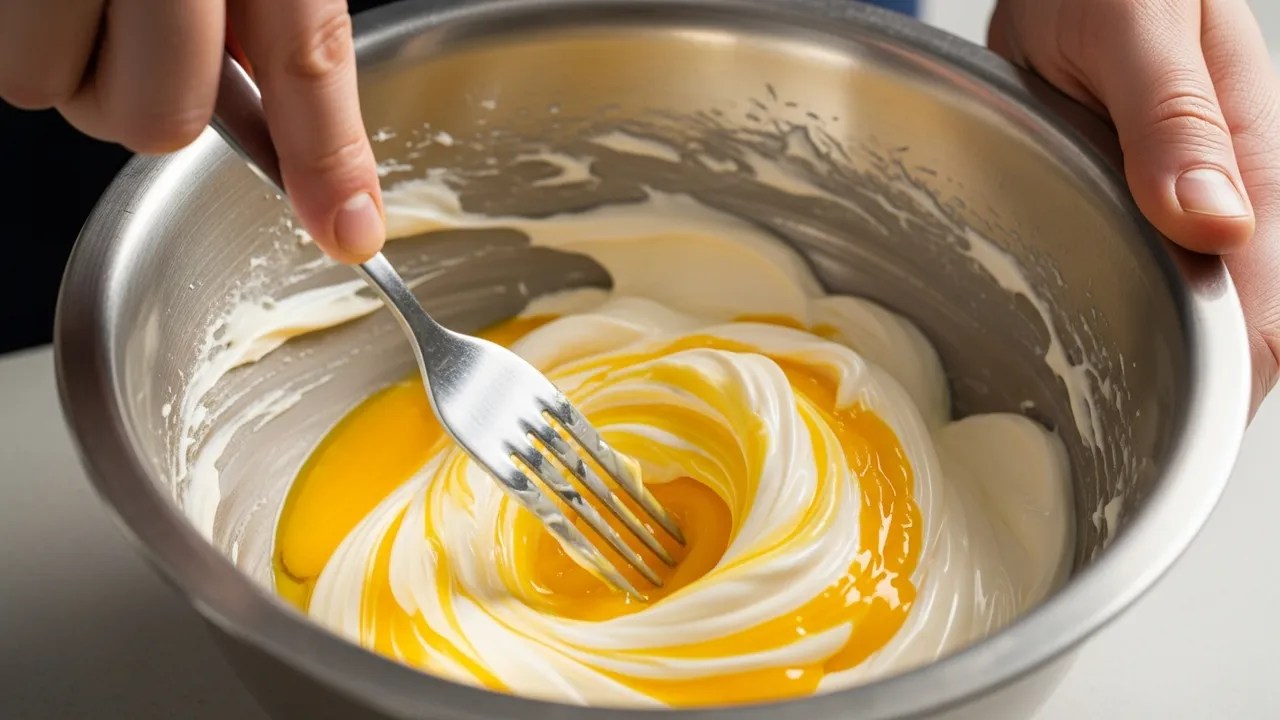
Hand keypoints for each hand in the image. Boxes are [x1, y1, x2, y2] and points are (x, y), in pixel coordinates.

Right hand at [0, 0, 384, 263]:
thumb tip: (326, 170)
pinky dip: (32, 37)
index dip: (326, 156)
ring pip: (51, 90)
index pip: (305, 55)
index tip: (349, 231)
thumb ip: (290, 31)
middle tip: (160, 40)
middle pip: (152, 116)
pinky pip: (7, 57)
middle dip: (159, 97)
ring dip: (79, 65)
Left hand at [988, 0, 1279, 414]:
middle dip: (1174, 403)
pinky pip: (1131, 289)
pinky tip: (1056, 353)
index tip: (1156, 439)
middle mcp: (1223, 206)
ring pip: (1178, 326)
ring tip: (1075, 429)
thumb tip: (1217, 222)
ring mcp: (1177, 218)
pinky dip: (1098, 327)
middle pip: (1227, 345)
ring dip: (1138, 374)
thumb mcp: (1136, 26)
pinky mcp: (1134, 217)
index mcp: (1249, 170)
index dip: (1223, 392)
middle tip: (1094, 460)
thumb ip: (1175, 118)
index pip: (1265, 319)